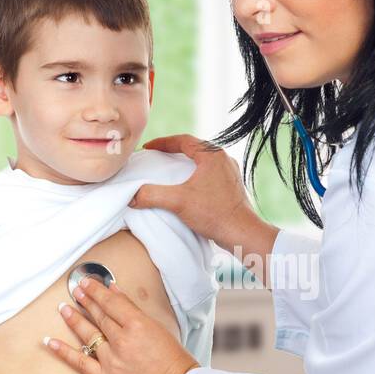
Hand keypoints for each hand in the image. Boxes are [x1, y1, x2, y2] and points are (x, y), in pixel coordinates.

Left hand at [45, 276, 199, 373]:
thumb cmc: (174, 359)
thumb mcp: (158, 327)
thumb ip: (134, 310)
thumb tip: (115, 293)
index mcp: (138, 325)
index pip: (111, 303)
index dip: (97, 291)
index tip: (87, 282)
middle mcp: (122, 341)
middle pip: (99, 316)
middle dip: (86, 301)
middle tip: (76, 291)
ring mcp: (112, 360)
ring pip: (88, 334)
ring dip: (74, 320)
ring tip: (64, 309)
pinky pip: (80, 362)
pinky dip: (64, 351)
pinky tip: (51, 341)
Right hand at [130, 136, 277, 278]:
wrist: (241, 233)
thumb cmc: (214, 214)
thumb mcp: (178, 202)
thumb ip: (152, 195)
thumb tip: (133, 196)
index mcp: (212, 155)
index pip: (183, 140)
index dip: (163, 143)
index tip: (148, 148)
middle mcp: (223, 159)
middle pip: (194, 148)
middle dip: (174, 151)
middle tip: (157, 156)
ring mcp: (230, 173)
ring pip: (203, 161)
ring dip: (186, 163)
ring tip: (171, 169)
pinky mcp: (232, 186)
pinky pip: (210, 174)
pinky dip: (196, 175)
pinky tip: (188, 186)